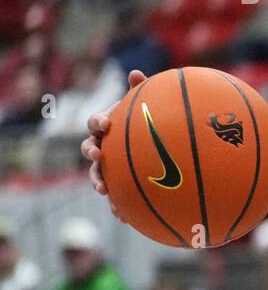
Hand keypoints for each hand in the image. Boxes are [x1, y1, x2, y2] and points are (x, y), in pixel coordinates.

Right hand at [82, 68, 146, 204]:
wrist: (157, 146)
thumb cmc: (148, 121)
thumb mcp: (146, 106)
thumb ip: (141, 91)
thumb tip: (136, 73)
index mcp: (108, 126)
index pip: (95, 123)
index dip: (97, 123)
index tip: (105, 124)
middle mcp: (103, 145)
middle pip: (89, 148)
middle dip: (91, 151)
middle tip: (99, 154)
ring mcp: (108, 165)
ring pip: (96, 174)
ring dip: (97, 180)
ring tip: (103, 189)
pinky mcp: (117, 183)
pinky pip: (115, 195)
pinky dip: (116, 205)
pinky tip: (123, 216)